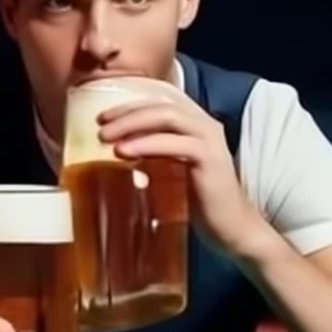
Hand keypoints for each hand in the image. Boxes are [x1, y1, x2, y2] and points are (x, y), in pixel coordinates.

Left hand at [97, 87, 269, 257]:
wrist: (231, 229)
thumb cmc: (199, 203)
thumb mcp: (170, 172)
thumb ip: (152, 157)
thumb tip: (116, 151)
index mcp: (195, 125)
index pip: (161, 101)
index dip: (131, 103)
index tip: (103, 116)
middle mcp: (205, 124)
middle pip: (161, 105)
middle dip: (126, 111)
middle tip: (99, 124)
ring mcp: (209, 139)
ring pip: (167, 117)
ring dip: (132, 124)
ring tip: (105, 136)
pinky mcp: (209, 157)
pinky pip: (174, 143)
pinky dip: (146, 144)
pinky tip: (124, 152)